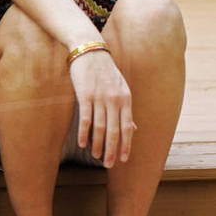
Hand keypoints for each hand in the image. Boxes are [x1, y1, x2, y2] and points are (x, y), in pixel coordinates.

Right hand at [67, 50, 136, 167]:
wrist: (89, 50)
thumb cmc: (104, 71)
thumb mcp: (120, 88)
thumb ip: (125, 109)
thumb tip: (133, 128)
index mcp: (126, 99)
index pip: (128, 128)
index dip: (126, 145)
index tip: (123, 160)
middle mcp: (115, 100)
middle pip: (115, 131)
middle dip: (113, 150)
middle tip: (109, 165)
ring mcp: (100, 97)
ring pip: (101, 127)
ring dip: (98, 145)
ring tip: (96, 157)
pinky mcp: (85, 95)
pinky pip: (85, 118)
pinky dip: (84, 133)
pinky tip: (82, 143)